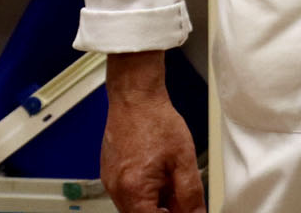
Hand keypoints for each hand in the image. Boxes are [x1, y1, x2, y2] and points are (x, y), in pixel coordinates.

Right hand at [102, 54, 203, 212]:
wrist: (136, 99)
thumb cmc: (156, 121)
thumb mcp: (184, 159)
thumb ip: (190, 193)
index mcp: (133, 190)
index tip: (186, 210)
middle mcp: (116, 190)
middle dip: (165, 210)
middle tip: (182, 196)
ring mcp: (110, 183)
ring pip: (135, 206)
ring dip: (155, 201)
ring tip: (170, 178)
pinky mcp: (110, 174)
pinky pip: (128, 193)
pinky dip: (145, 191)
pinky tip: (158, 173)